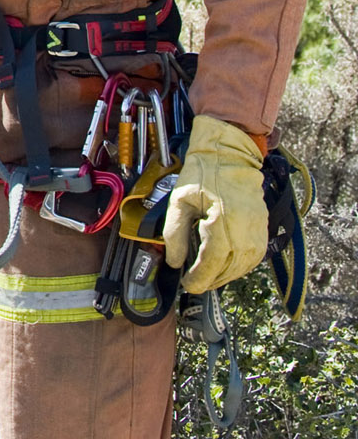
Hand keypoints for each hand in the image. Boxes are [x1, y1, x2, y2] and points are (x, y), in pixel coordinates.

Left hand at [163, 114, 268, 292]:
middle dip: (210, 280)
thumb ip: (175, 232)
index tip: (186, 284)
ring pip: (244, 266)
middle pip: (229, 268)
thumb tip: (174, 261)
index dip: (199, 277)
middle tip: (194, 283)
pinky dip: (240, 267)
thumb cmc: (203, 173)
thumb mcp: (179, 200)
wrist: (230, 154)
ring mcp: (258, 229)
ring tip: (207, 278)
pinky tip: (225, 267)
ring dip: (225, 276)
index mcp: (222, 220)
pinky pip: (255, 257)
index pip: (212, 261)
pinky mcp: (264, 228)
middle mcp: (245, 229)